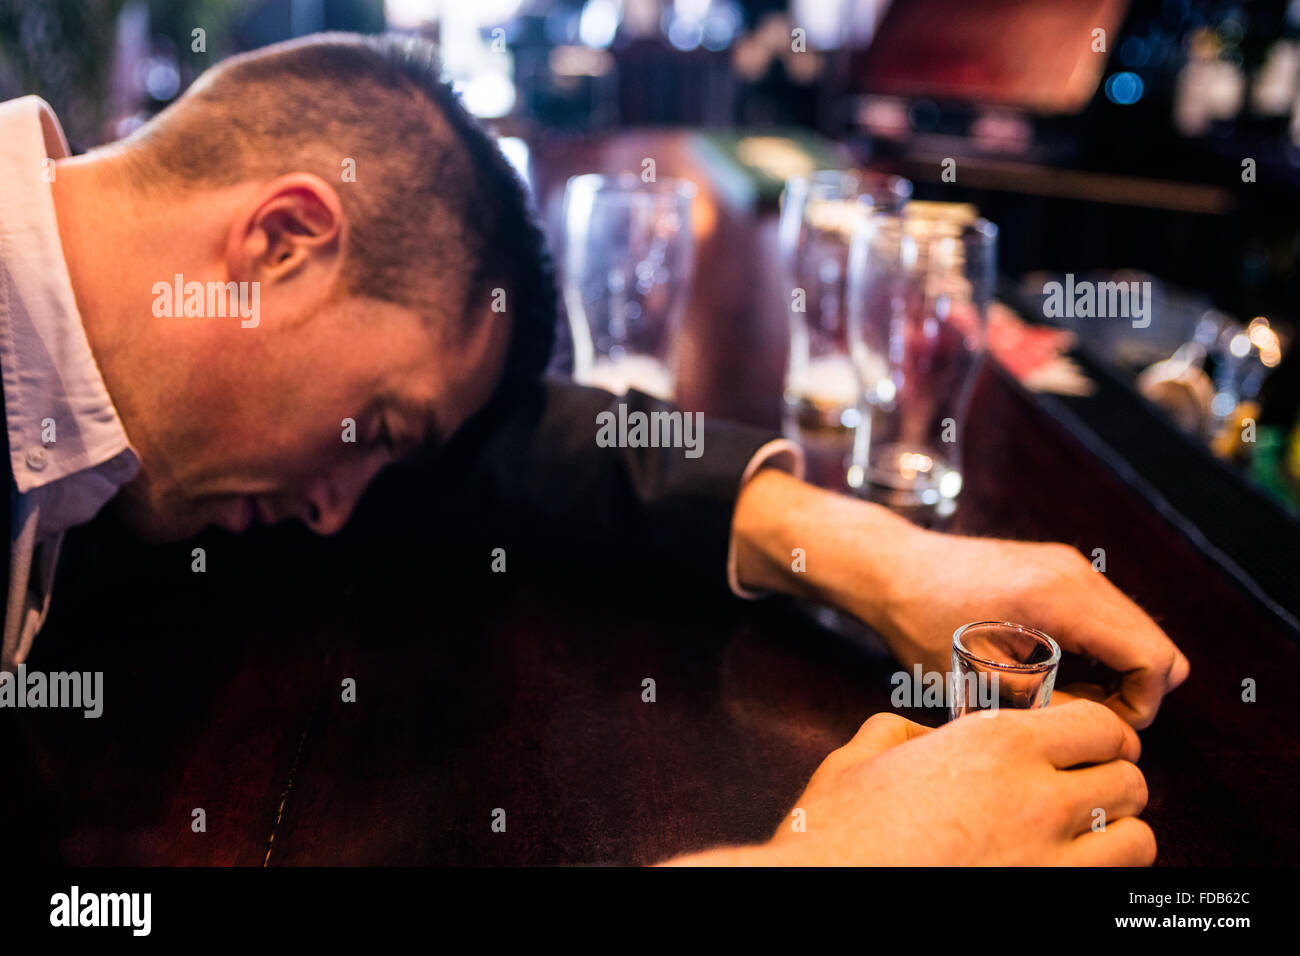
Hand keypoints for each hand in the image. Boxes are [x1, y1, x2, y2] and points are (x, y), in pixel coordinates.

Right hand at [665, 701, 1154, 864]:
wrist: (827, 892)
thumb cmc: (839, 832)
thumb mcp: (863, 756)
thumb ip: (905, 732)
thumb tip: (925, 737)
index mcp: (996, 744)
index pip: (1100, 726)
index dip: (1104, 735)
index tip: (1096, 746)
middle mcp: (1037, 799)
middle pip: (1130, 781)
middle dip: (1113, 782)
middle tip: (1089, 790)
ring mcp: (1049, 862)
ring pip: (1138, 842)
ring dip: (1118, 835)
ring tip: (1088, 838)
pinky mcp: (1050, 905)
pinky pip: (1110, 890)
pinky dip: (1099, 877)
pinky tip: (1068, 871)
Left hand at [864, 528, 1190, 728]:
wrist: (894, 570)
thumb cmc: (925, 625)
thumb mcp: (985, 683)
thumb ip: (1052, 710)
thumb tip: (1103, 733)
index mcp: (1063, 600)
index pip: (1152, 659)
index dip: (1139, 706)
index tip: (1097, 727)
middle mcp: (1077, 574)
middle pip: (1155, 643)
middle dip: (1132, 691)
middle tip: (1078, 713)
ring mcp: (1070, 565)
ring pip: (1135, 629)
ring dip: (1114, 669)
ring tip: (1060, 690)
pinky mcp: (1058, 565)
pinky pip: (1107, 613)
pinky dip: (1096, 646)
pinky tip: (1050, 663)